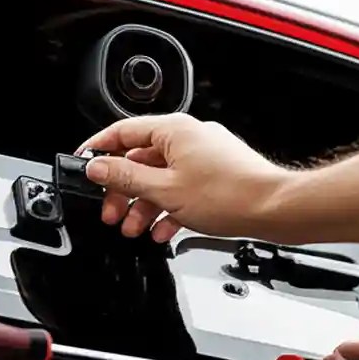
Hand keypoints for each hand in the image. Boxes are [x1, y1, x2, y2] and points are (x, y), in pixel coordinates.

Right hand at [76, 113, 291, 242]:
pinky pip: (181, 187)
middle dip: (122, 189)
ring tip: (134, 227)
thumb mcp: (164, 189)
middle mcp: (188, 137)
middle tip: (110, 211)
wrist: (275, 209)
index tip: (83, 165)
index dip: (98, 149)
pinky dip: (168, 207)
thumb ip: (125, 177)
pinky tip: (162, 229)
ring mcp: (204, 156)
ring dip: (144, 204)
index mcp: (174, 130)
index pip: (122, 131)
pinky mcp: (216, 175)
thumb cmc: (230, 195)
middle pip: (140, 158)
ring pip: (160, 177)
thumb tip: (98, 168)